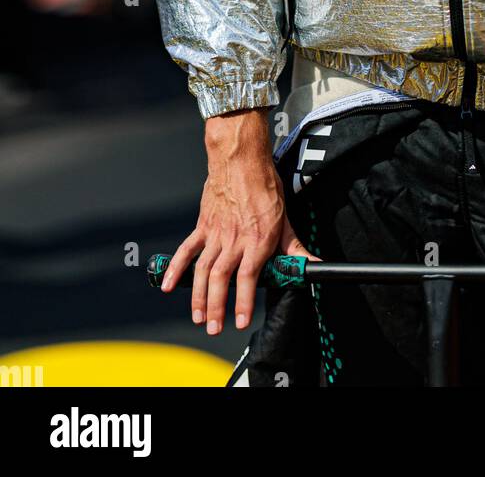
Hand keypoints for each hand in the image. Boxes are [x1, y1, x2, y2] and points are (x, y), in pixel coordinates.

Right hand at [160, 108, 319, 335]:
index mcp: (257, 238)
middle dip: (216, 307)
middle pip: (221, 279)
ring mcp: (216, 233)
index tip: (240, 321)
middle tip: (214, 328)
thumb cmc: (264, 185)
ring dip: (198, 296)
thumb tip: (314, 264)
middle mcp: (235, 239)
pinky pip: (187, 249)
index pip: (249, 277)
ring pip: (203, 270)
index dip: (244, 301)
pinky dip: (176, 268)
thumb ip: (294, 247)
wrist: (240, 158)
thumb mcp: (285, 217)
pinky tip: (168, 285)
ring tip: (198, 317)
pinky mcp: (203, 225)